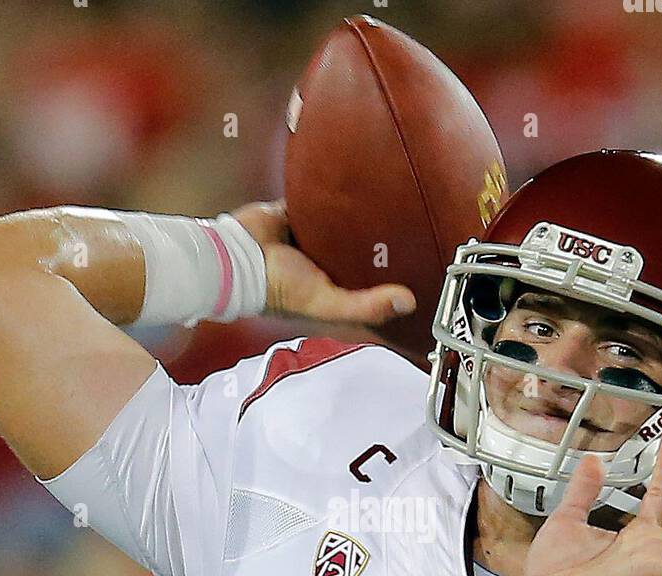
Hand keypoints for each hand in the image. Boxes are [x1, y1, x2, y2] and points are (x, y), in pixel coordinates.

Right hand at [232, 200, 415, 325]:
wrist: (236, 254)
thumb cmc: (277, 287)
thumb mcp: (326, 303)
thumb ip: (365, 305)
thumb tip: (408, 302)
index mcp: (336, 289)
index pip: (373, 287)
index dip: (396, 281)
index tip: (425, 268)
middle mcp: (329, 264)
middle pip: (364, 252)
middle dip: (386, 242)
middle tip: (416, 224)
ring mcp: (315, 238)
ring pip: (347, 224)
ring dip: (362, 215)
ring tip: (394, 198)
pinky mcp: (300, 212)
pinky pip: (322, 199)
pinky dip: (335, 193)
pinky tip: (357, 184)